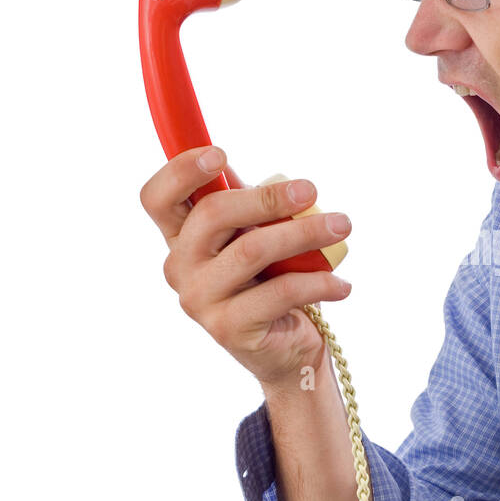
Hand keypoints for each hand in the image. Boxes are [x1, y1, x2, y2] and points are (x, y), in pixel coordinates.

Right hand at [140, 145, 351, 387]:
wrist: (287, 348)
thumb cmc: (271, 279)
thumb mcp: (255, 234)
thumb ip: (244, 201)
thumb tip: (236, 162)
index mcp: (180, 237)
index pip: (156, 197)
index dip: (181, 170)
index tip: (221, 153)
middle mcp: (180, 268)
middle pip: (211, 215)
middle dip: (265, 197)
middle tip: (311, 190)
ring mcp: (200, 300)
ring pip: (251, 250)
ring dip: (304, 232)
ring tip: (342, 226)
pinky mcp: (230, 328)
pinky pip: (280, 292)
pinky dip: (319, 282)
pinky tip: (341, 284)